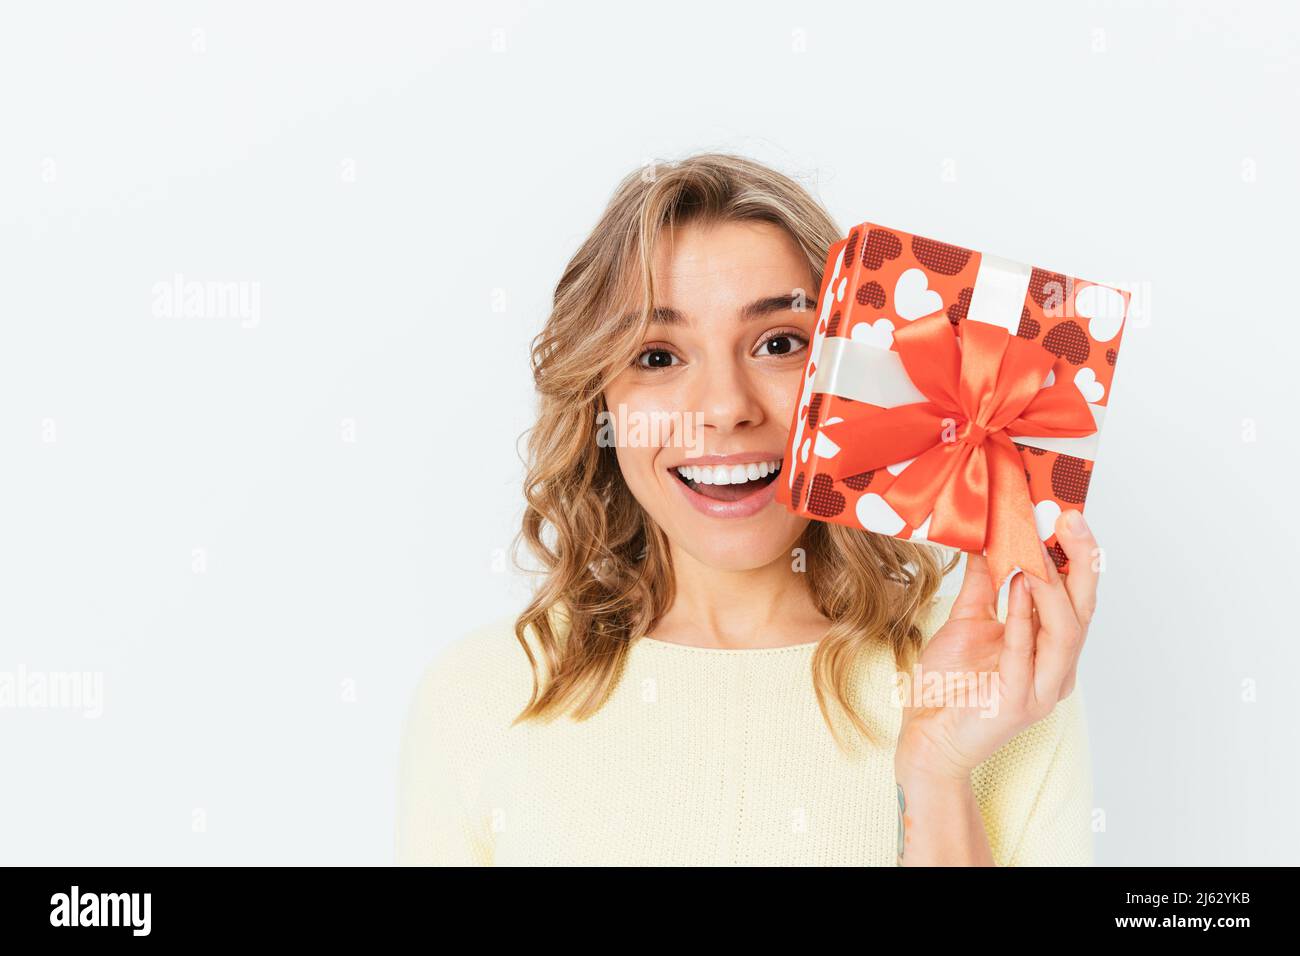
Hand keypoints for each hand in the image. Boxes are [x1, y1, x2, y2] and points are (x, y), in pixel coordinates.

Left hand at [895, 509, 1098, 781]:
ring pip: (1065, 633)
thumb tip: (988, 539)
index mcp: (1050, 651)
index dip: (1078, 558)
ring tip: (1038, 548)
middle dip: (1081, 563)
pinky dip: (1023, 618)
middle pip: (1083, 611)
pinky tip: (1019, 587)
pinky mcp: (1017, 704)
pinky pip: (1025, 655)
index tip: (1068, 515)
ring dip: (1052, 587)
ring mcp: (1040, 690)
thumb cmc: (948, 685)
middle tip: (1068, 519)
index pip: (1076, 599)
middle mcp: (1056, 671)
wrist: (925, 737)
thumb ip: (983, 585)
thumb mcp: (966, 622)